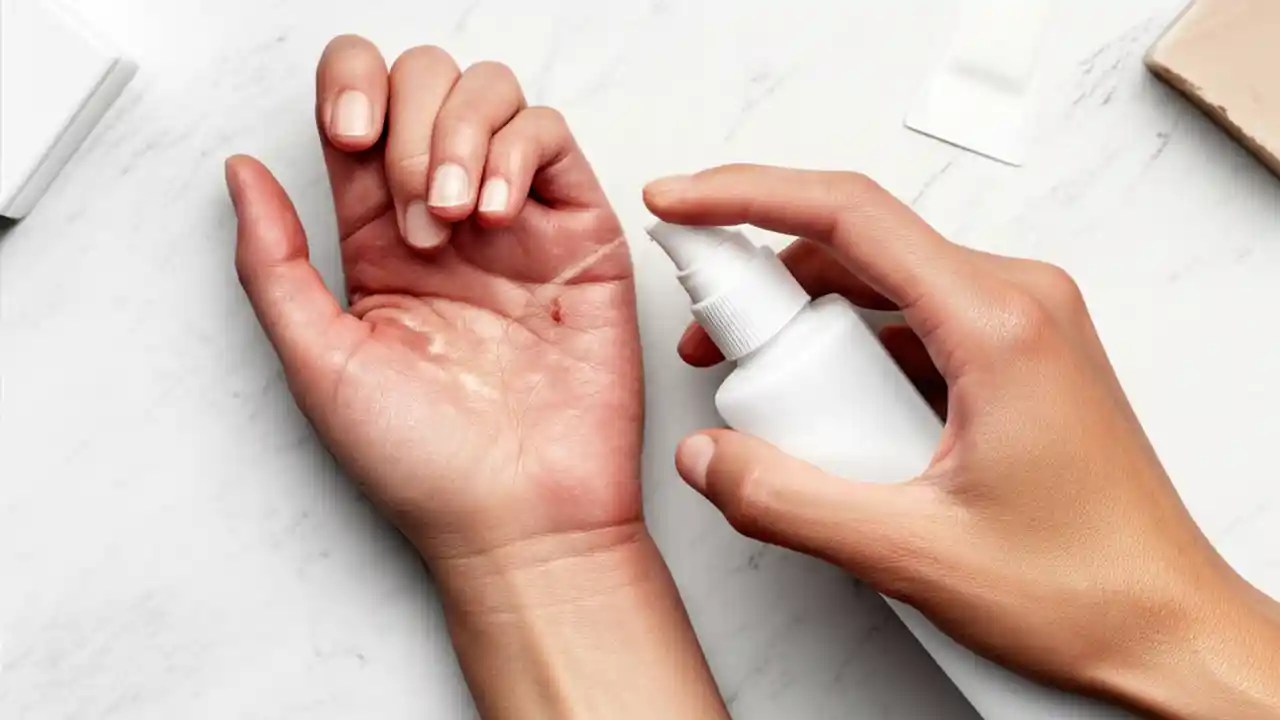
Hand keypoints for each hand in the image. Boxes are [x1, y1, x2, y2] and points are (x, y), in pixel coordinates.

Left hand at [226, 35, 640, 563]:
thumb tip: (240, 171)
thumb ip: (273, 261)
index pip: (360, 110)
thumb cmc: (424, 464)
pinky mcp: (579, 236)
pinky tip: (498, 215)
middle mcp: (445, 218)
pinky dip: (519, 153)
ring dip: (462, 135)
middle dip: (410, 124)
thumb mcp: (318, 363)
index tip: (346, 135)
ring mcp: (517, 224)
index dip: (350, 88)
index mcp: (376, 241)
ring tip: (457, 217)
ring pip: (493, 95)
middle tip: (410, 209)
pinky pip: (552, 139)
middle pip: (427, 83)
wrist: (519, 517)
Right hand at [645, 164, 1279, 718]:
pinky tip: (832, 423)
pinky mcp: (1012, 356)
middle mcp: (1016, 301)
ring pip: (880, 286)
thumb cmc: (1085, 590)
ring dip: (810, 327)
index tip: (681, 203)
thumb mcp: (912, 553)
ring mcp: (1019, 325)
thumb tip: (708, 454)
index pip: (849, 215)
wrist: (1167, 630)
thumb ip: (788, 501)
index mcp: (998, 323)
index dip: (747, 196)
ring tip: (772, 405)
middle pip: (856, 247)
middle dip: (767, 286)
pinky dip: (853, 354)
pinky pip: (910, 323)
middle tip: (711, 344)